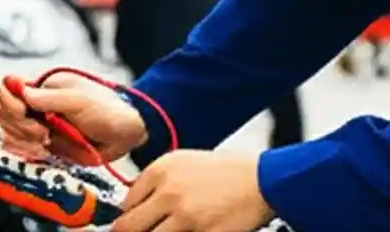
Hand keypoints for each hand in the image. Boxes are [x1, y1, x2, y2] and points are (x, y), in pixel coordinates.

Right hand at [0, 72, 147, 164]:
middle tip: (41, 131)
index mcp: (42, 88)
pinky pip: (21, 151)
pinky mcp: (44, 147)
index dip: (10, 101)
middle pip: (3, 114)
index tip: (25, 111)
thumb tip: (20, 90)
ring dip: (23, 141)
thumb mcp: (78, 99)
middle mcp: (37, 106)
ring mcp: (39, 127)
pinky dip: (27, 153)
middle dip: (18, 125)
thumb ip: (47, 97)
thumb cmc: (108, 109)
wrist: (126, 132)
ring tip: (46, 142)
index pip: (7, 88)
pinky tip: (43, 151)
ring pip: (9, 134)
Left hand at [113, 150, 274, 231]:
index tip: (130, 226)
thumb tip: (135, 207)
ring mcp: (183, 215)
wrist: (264, 179)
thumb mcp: (187, 163)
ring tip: (173, 230)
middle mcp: (168, 191)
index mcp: (161, 169)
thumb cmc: (230, 172)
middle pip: (128, 227)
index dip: (127, 220)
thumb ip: (160, 183)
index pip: (126, 204)